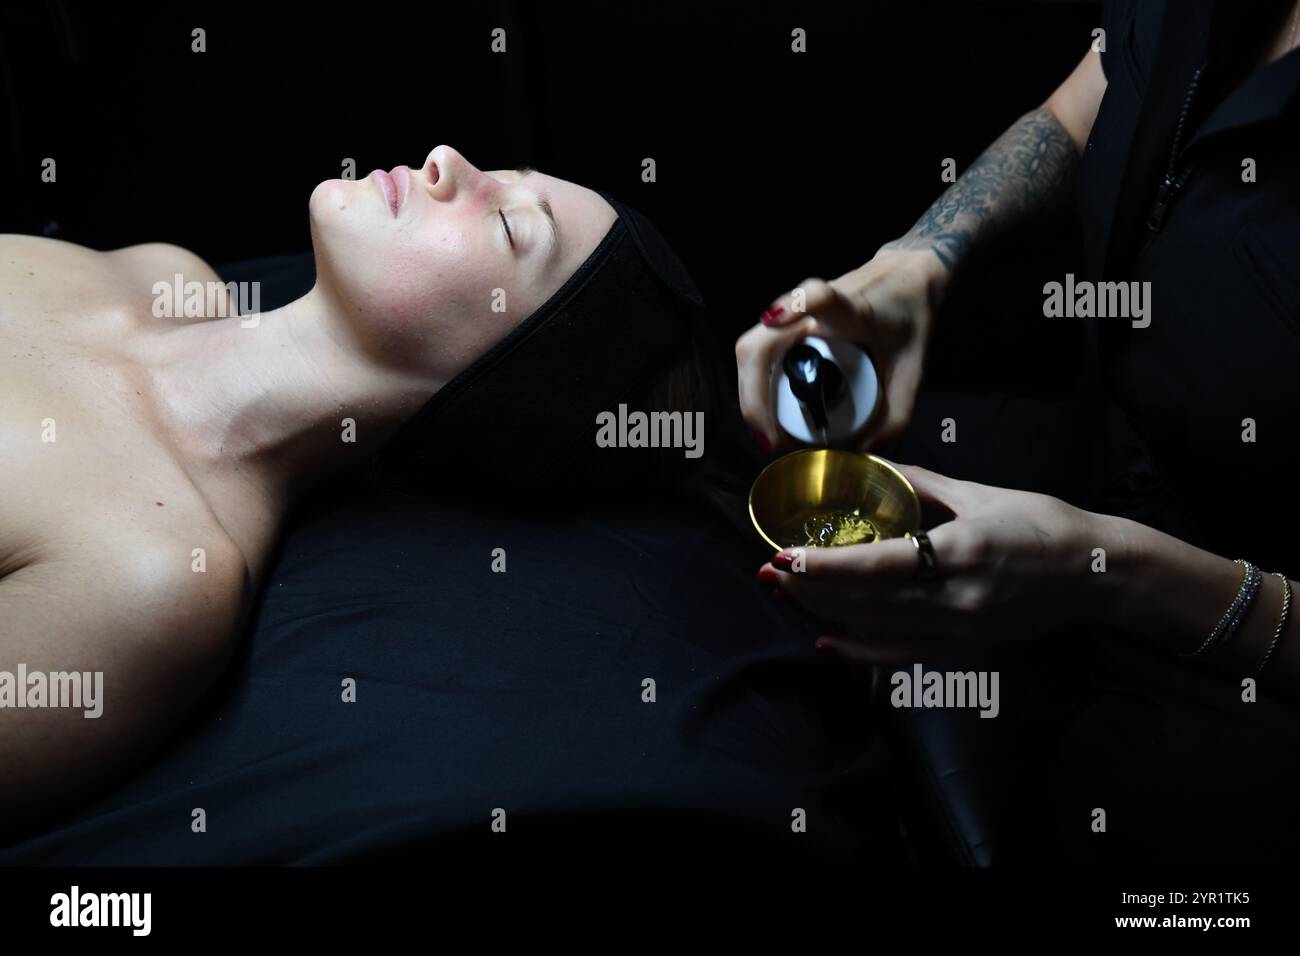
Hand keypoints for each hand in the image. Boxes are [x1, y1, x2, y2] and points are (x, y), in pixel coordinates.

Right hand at [735, 247, 946, 453]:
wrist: (906, 277)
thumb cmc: (908, 315)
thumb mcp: (913, 367)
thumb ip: (897, 412)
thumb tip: (866, 451)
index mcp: (850, 309)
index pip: (819, 298)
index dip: (794, 305)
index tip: (774, 320)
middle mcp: (812, 310)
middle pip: (760, 342)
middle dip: (754, 394)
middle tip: (769, 440)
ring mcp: (793, 315)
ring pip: (751, 350)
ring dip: (751, 395)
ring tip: (768, 435)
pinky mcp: (786, 325)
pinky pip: (758, 356)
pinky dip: (757, 388)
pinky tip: (769, 415)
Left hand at [758, 463, 1101, 661]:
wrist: (1097, 575)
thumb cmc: (1044, 524)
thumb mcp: (981, 493)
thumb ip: (922, 482)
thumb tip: (875, 465)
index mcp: (958, 553)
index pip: (873, 566)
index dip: (822, 566)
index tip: (784, 556)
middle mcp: (954, 599)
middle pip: (864, 603)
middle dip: (809, 589)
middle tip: (768, 573)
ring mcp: (958, 630)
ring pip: (875, 629)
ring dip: (824, 613)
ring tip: (786, 595)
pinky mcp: (964, 648)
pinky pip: (901, 655)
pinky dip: (859, 651)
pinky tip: (827, 640)